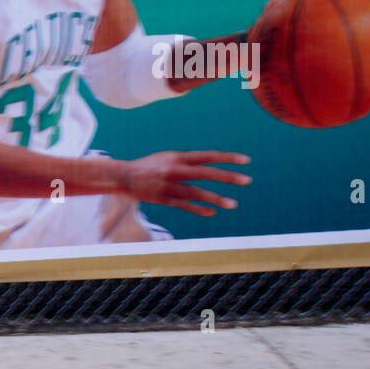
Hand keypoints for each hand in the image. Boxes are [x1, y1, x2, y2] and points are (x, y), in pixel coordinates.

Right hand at [121, 151, 250, 215]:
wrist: (123, 177)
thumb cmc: (149, 166)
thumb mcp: (168, 157)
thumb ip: (187, 161)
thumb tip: (209, 163)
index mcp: (178, 157)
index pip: (208, 156)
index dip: (227, 158)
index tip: (246, 160)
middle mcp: (174, 170)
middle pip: (205, 173)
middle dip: (227, 177)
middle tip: (247, 180)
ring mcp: (169, 185)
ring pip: (196, 193)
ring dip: (216, 198)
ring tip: (233, 204)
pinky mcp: (163, 199)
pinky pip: (184, 205)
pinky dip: (199, 209)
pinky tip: (212, 212)